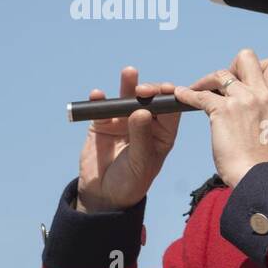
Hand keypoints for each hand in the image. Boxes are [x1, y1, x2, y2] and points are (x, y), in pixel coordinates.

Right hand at [77, 66, 185, 211]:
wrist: (104, 195)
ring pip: (126, 98)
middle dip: (149, 90)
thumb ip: (141, 137)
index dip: (169, 98)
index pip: (170, 110)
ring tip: (130, 72)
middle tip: (143, 89)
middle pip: (149, 99)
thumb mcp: (140, 162)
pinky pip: (100, 108)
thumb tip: (141, 111)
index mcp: (163, 133)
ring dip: (128, 84)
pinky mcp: (101, 123)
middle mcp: (145, 123)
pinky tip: (97, 95)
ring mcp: (122, 121)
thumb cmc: (131, 181)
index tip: (167, 90)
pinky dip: (99, 100)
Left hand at [174, 49, 267, 188]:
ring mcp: (243, 100)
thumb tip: (249, 97)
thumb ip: (264, 106)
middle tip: (221, 84)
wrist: (254, 174)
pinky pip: (199, 94)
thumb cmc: (260, 156)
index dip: (258, 66)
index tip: (245, 79)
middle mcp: (262, 94)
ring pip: (219, 73)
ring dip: (205, 82)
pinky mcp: (223, 110)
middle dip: (231, 66)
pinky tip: (181, 97)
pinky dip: (186, 94)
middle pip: (246, 57)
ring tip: (197, 92)